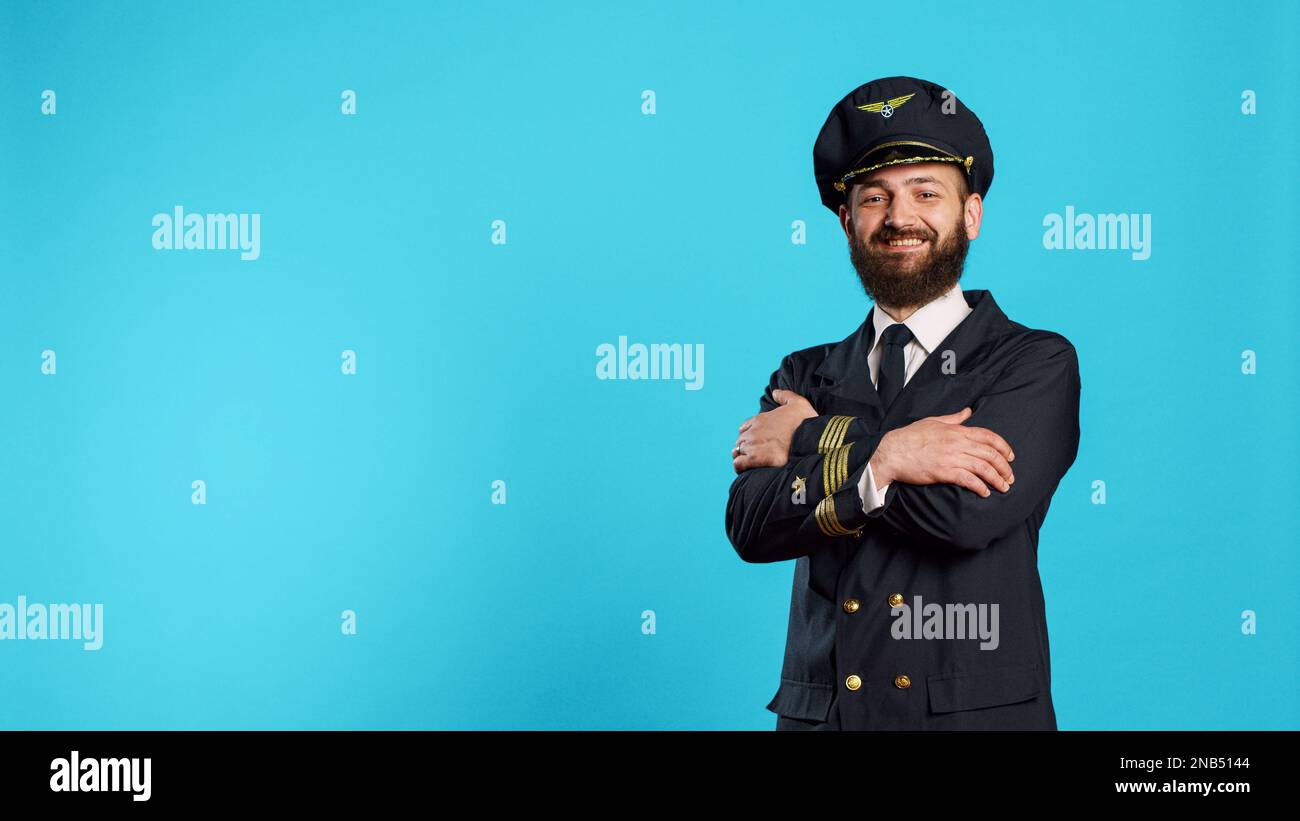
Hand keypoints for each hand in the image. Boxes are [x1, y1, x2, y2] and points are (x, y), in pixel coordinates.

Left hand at [733, 389, 816, 473]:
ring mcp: (753, 444)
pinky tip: (745, 470)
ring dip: (742, 457)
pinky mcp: (755, 458)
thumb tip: (775, 392)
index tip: (756, 441)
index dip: (749, 435)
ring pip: (738, 452)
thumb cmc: (805, 422)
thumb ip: (785, 396)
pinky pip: (739, 463)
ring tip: (750, 464)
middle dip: (745, 447)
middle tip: (755, 455)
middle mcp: (753, 431)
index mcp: (761, 419)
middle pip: (741, 441)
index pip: (745, 427)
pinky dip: (739, 467)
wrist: (810, 438)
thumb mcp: (798, 402)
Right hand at [868, 407, 1015, 497]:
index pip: (989, 436)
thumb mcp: (933, 421)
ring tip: (1003, 487)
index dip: (1004, 447)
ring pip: (983, 468)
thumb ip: (954, 418)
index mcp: (956, 430)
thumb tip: (968, 411)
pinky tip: (985, 493)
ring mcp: (951, 458)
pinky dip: (980, 487)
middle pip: (990, 454)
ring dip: (997, 479)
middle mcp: (957, 443)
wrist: (892, 452)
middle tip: (1010, 477)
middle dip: (1005, 467)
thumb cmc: (910, 436)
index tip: (1011, 457)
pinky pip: (968, 480)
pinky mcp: (943, 472)